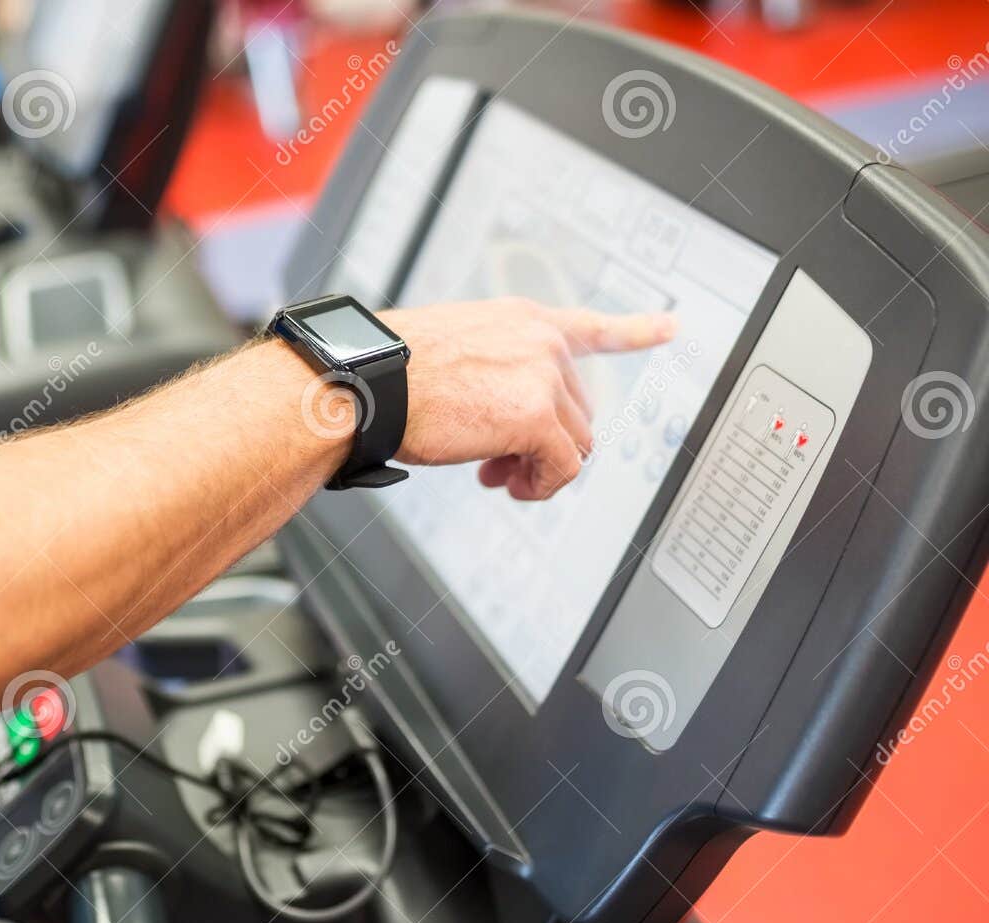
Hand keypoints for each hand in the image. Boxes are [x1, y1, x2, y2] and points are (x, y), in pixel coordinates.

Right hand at [381, 298, 676, 499]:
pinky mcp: (536, 418)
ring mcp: (543, 378)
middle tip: (498, 464)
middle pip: (575, 409)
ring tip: (497, 476)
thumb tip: (512, 429)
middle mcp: (541, 342)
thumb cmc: (391, 373)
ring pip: (573, 443)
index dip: (634, 330)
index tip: (669, 327)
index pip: (590, 327)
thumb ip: (498, 376)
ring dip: (539, 468)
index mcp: (521, 321)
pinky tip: (510, 485)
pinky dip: (540, 486)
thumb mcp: (455, 355)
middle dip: (541, 443)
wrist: (367, 383)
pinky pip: (562, 468)